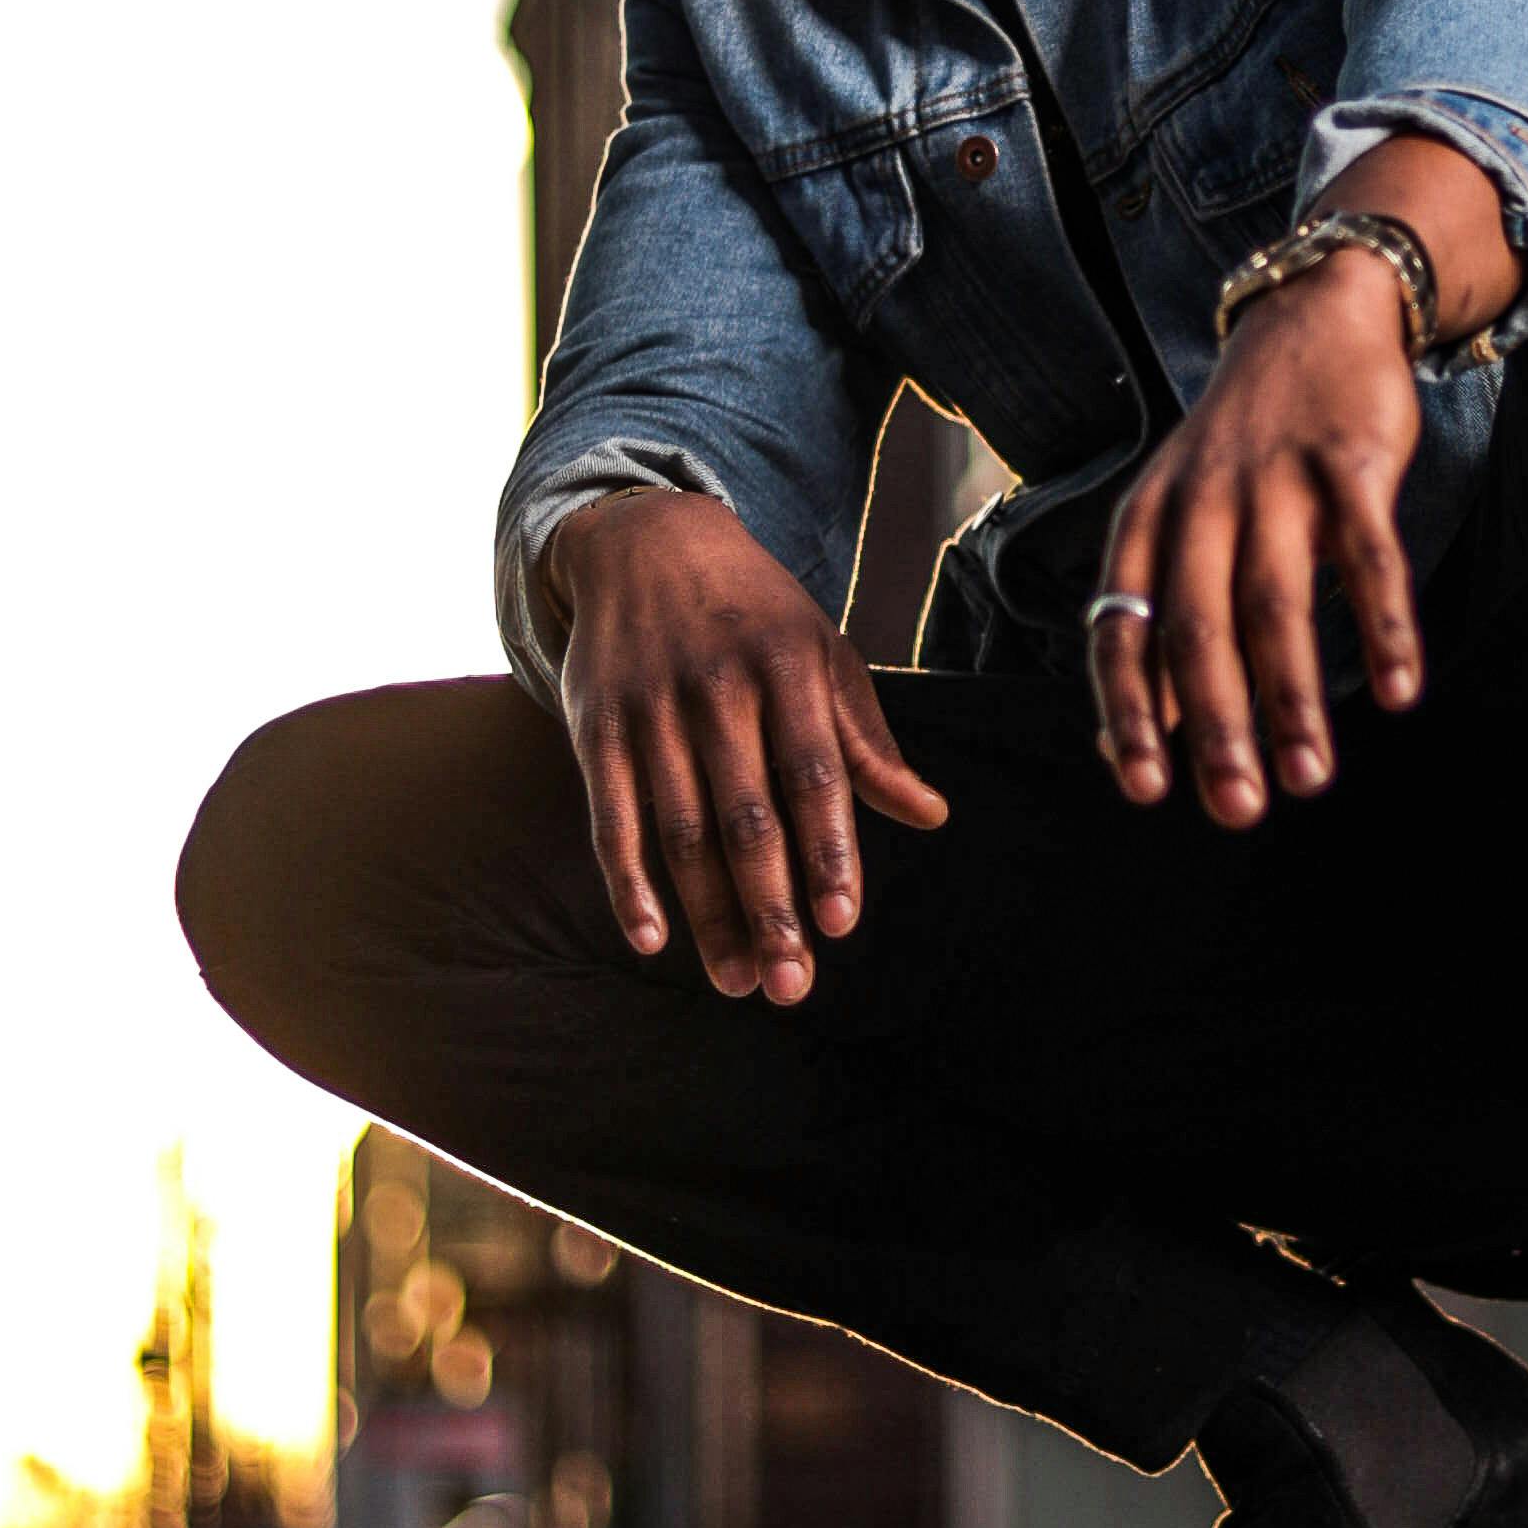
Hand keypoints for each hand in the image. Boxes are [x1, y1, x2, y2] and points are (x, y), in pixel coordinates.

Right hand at [545, 486, 947, 996]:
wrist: (646, 542)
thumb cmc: (756, 614)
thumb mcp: (823, 655)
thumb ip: (868, 742)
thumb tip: (931, 816)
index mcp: (788, 669)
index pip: (815, 776)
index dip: (829, 853)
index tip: (841, 924)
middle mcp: (717, 689)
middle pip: (746, 818)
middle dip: (770, 907)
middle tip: (790, 985)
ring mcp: (651, 709)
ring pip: (682, 831)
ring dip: (708, 915)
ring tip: (738, 980)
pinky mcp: (595, 728)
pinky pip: (610, 818)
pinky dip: (627, 882)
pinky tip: (652, 938)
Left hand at [1093, 252, 1426, 821]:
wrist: (1313, 321)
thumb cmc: (1241, 453)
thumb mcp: (1181, 523)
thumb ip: (1161, 625)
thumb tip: (1135, 742)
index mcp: (1148, 523)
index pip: (1123, 627)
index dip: (1131, 711)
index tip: (1146, 788)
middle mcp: (1202, 502)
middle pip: (1200, 627)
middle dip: (1215, 726)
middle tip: (1236, 810)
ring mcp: (1276, 479)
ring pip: (1278, 602)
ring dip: (1293, 697)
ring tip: (1310, 777)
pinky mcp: (1350, 463)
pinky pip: (1369, 556)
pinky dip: (1384, 627)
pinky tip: (1397, 691)